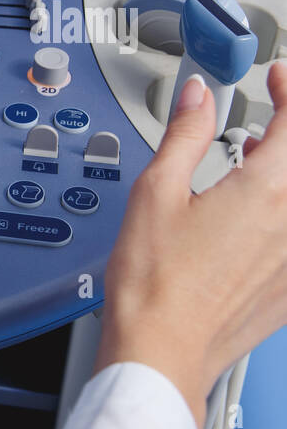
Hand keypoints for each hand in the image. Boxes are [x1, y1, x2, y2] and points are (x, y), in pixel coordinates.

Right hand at [95, 61, 286, 426]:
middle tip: (271, 115)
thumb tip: (197, 97)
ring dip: (285, 170)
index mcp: (266, 190)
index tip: (277, 78)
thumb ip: (183, 135)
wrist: (162, 350)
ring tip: (256, 161)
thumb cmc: (154, 284)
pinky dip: (282, 212)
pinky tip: (256, 212)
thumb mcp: (155, 193)